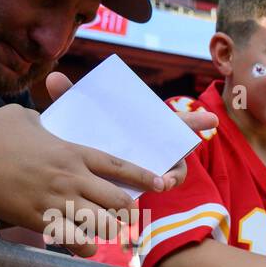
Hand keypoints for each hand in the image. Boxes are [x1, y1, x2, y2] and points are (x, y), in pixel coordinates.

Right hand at [0, 103, 169, 254]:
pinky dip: (83, 247)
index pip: (119, 166)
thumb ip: (44, 119)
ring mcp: (59, 201)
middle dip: (125, 212)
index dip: (144, 177)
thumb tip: (45, 117)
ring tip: (98, 231)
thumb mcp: (24, 117)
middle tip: (118, 215)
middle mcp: (73, 178)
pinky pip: (78, 243)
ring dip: (106, 231)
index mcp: (73, 152)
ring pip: (104, 226)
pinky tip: (79, 244)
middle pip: (120, 203)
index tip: (162, 184)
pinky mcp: (42, 220)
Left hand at [46, 73, 216, 191]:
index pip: (171, 120)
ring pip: (173, 168)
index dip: (192, 118)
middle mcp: (154, 146)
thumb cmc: (85, 137)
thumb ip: (69, 100)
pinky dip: (164, 184)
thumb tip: (55, 79)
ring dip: (174, 171)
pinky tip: (159, 187)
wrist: (77, 167)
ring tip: (166, 178)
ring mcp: (153, 166)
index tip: (210, 116)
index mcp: (143, 127)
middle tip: (204, 128)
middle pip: (179, 141)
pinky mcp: (146, 184)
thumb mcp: (77, 119)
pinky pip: (161, 185)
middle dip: (194, 132)